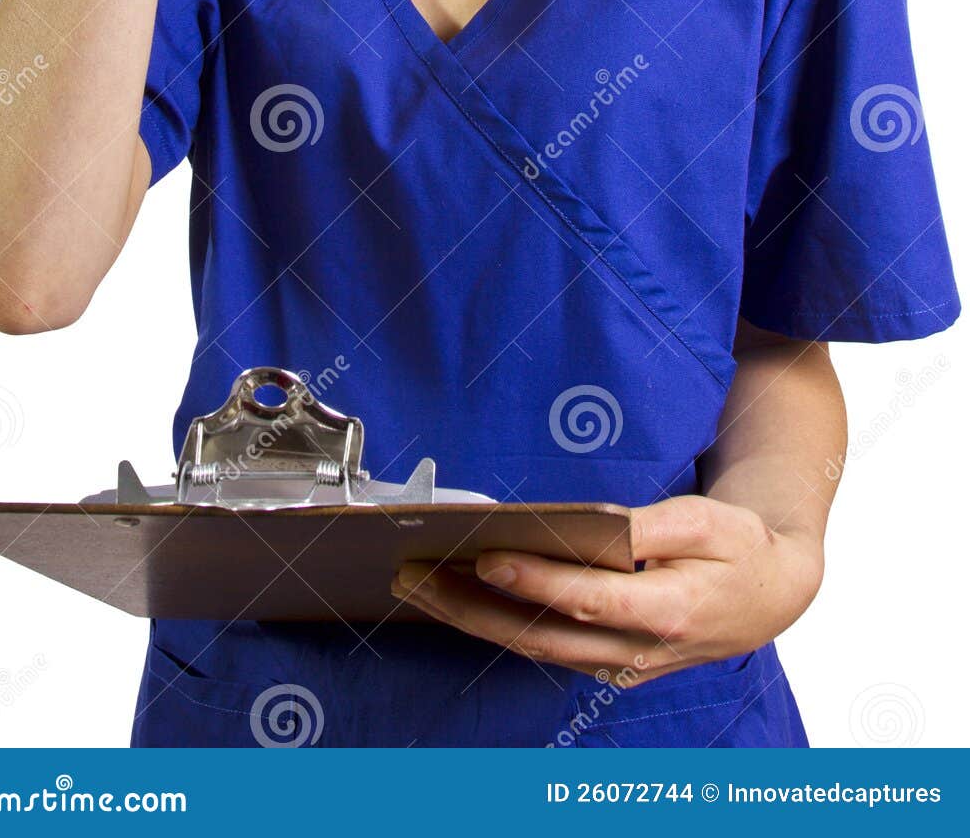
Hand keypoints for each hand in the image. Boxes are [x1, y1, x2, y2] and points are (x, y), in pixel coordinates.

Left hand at [389, 494, 823, 683]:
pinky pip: (546, 647)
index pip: (585, 600)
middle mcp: (637, 652)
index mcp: (667, 614)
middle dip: (470, 608)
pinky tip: (460, 599)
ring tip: (418, 583)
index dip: (534, 581)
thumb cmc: (739, 547)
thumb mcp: (707, 522)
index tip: (486, 556)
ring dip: (473, 619)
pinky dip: (500, 625)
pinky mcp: (608, 661)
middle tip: (413, 575)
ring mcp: (621, 665)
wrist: (773, 593)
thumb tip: (594, 525)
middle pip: (541, 636)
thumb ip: (650, 527)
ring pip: (535, 648)